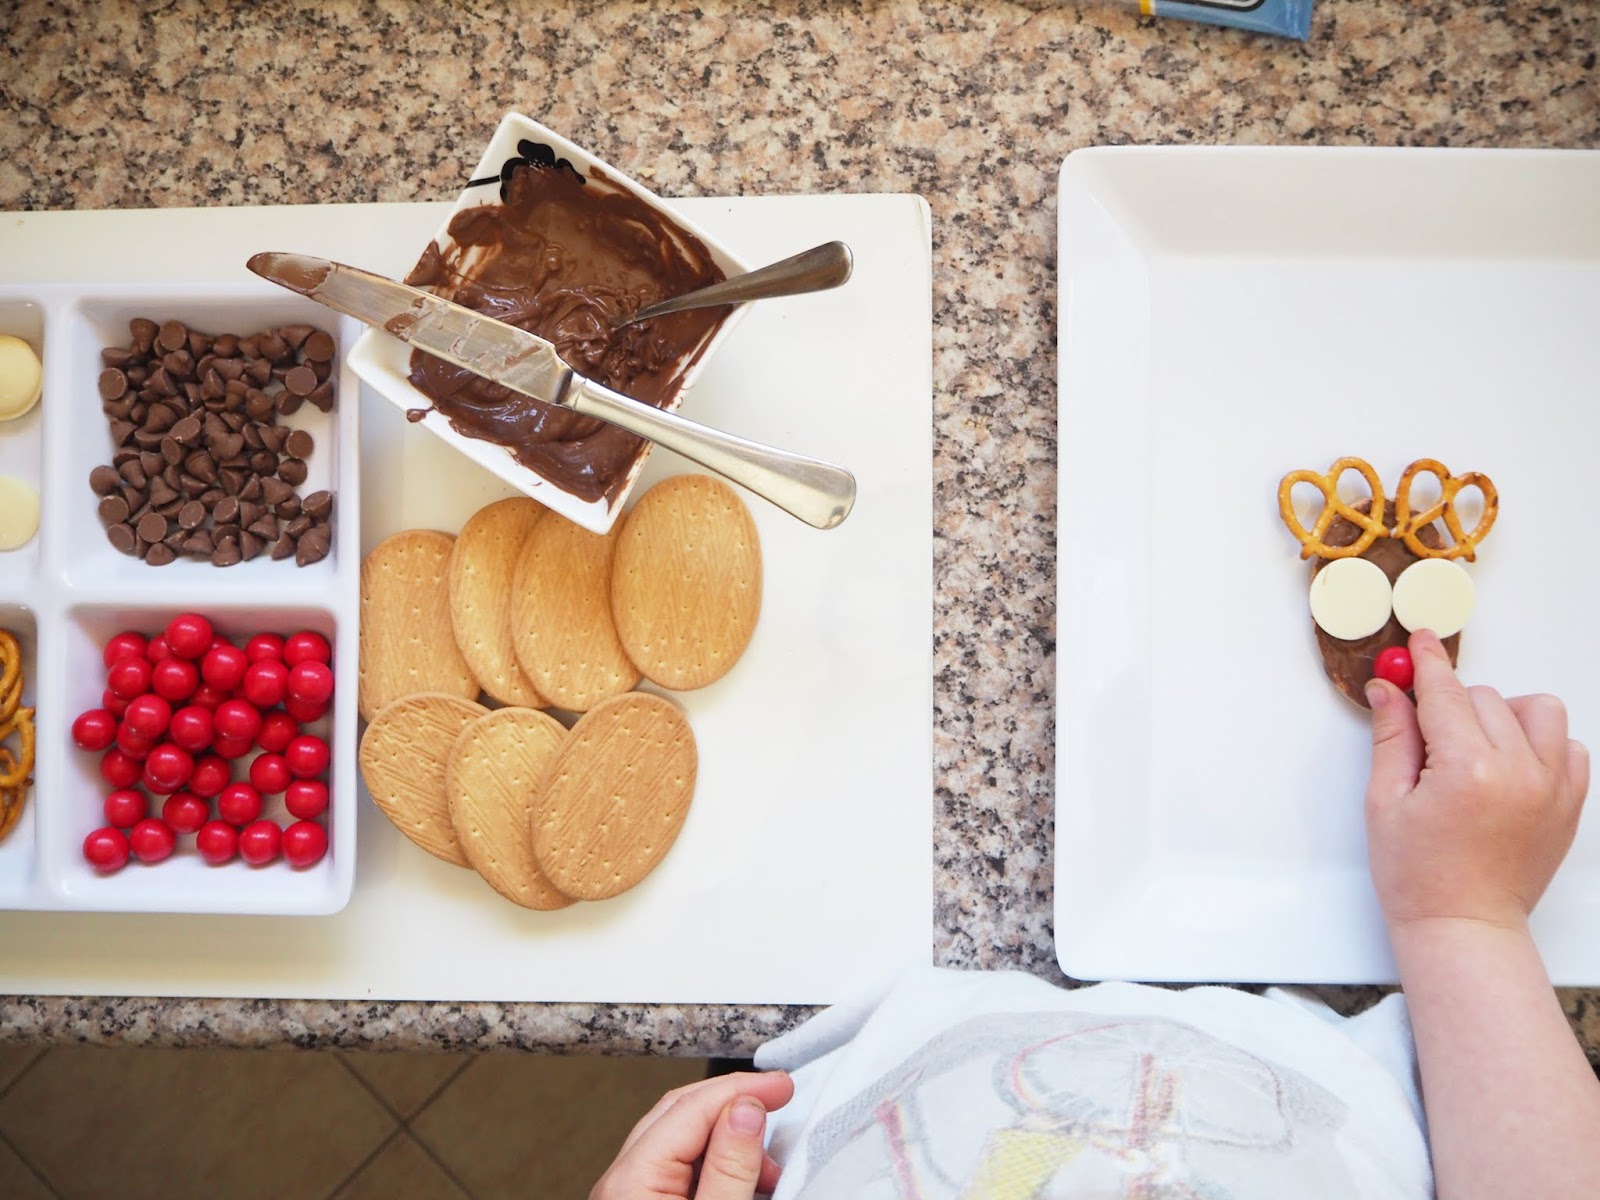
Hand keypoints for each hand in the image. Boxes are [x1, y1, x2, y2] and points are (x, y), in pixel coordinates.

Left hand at [591, 1070, 794, 1199]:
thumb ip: (730, 1168)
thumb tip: (745, 1109)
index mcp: (632, 1182)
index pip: (690, 1107)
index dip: (741, 1087)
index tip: (781, 1085)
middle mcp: (622, 1184)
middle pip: (681, 1113)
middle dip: (734, 1103)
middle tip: (776, 1097)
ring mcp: (629, 1197)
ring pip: (682, 1141)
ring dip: (729, 1139)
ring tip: (768, 1163)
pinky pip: (680, 1168)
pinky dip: (717, 1164)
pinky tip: (744, 1178)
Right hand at [1365, 629, 1589, 932]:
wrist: (1464, 924)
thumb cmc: (1418, 875)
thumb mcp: (1385, 801)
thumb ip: (1393, 736)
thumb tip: (1389, 689)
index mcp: (1467, 770)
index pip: (1445, 693)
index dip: (1428, 664)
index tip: (1421, 643)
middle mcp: (1519, 772)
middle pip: (1485, 698)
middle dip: (1451, 706)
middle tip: (1427, 738)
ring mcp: (1553, 788)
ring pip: (1537, 710)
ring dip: (1503, 715)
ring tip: (1476, 746)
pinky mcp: (1571, 803)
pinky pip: (1569, 745)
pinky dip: (1541, 743)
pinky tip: (1508, 765)